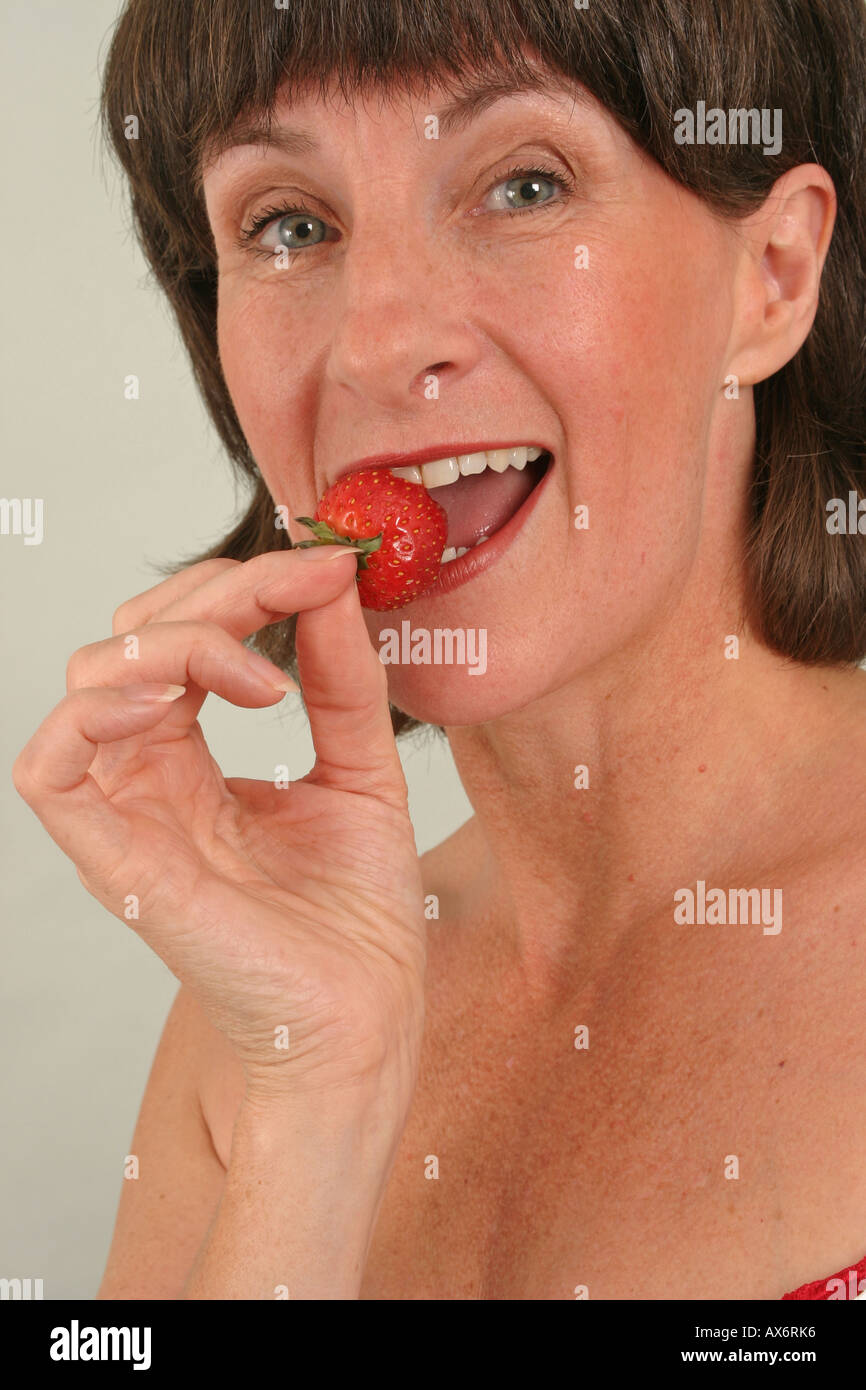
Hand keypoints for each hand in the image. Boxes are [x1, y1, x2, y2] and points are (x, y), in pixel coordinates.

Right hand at [13, 550, 426, 1104]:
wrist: (368, 1016)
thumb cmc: (358, 913)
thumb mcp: (361, 768)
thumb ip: (340, 679)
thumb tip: (333, 582)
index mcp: (192, 758)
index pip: (182, 635)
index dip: (246, 583)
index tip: (329, 563)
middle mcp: (148, 780)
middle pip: (134, 638)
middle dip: (219, 592)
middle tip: (303, 586)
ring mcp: (127, 818)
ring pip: (91, 679)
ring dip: (173, 638)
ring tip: (260, 673)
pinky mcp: (116, 862)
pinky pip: (48, 768)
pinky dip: (97, 708)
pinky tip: (181, 697)